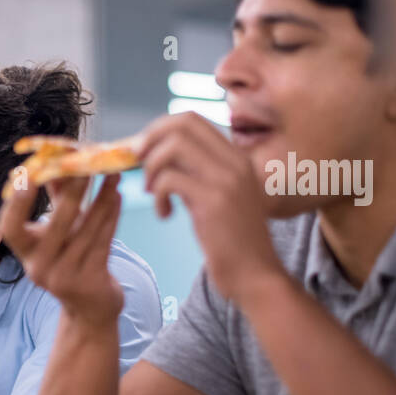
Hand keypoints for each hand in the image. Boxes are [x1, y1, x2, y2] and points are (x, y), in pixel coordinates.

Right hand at [0, 174, 124, 329]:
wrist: (90, 307)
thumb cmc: (72, 257)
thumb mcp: (59, 229)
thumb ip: (56, 196)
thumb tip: (57, 157)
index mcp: (25, 253)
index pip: (11, 227)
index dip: (17, 202)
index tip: (26, 173)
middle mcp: (39, 267)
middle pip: (57, 223)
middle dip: (74, 191)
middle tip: (88, 164)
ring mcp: (64, 277)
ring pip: (87, 229)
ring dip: (102, 198)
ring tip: (112, 174)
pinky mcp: (90, 282)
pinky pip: (103, 241)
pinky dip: (111, 216)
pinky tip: (117, 195)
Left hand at [138, 113, 284, 303]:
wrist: (255, 275)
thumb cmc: (231, 241)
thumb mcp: (215, 195)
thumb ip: (195, 172)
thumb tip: (157, 153)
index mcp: (236, 156)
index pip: (191, 119)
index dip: (159, 129)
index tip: (145, 153)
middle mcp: (235, 161)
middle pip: (181, 123)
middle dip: (150, 141)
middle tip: (140, 167)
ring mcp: (227, 179)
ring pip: (173, 146)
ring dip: (152, 168)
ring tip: (152, 193)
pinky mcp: (215, 201)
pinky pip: (170, 180)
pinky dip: (158, 195)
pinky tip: (165, 215)